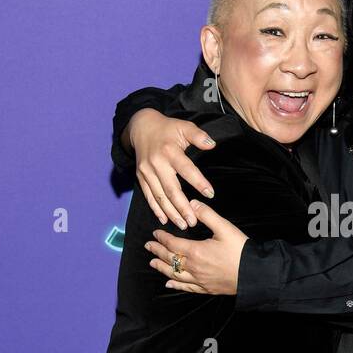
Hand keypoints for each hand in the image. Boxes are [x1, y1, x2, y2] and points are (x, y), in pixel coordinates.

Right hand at [128, 108, 217, 228]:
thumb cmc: (168, 128)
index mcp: (169, 151)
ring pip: (159, 196)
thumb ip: (198, 136)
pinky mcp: (140, 177)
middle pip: (171, 189)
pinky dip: (156, 209)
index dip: (198, 182)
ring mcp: (147, 171)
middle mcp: (157, 163)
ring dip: (171, 213)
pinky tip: (164, 220)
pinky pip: (148, 196)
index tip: (210, 194)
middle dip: (182, 207)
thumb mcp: (184, 127)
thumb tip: (212, 144)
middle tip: (193, 221)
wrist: (142, 127)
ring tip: (183, 225)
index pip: (186, 169)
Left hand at [144, 200, 247, 295]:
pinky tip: (169, 283)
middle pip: (170, 258)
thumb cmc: (240, 250)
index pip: (172, 243)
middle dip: (157, 251)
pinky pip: (186, 287)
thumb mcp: (225, 228)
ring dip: (162, 267)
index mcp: (196, 251)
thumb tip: (192, 204)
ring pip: (174, 273)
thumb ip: (207, 215)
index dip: (162, 238)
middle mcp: (193, 267)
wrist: (254, 274)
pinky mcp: (206, 288)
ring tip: (152, 263)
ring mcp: (199, 280)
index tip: (155, 233)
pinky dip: (175, 284)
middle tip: (148, 246)